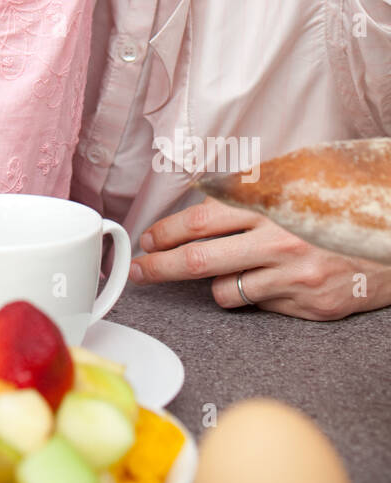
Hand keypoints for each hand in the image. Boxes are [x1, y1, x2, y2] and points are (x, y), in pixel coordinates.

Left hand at [128, 196, 390, 319]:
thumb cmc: (342, 201)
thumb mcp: (297, 177)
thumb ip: (252, 187)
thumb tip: (203, 194)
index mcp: (271, 202)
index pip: (201, 220)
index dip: (167, 232)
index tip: (148, 240)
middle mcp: (279, 240)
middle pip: (201, 259)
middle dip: (161, 268)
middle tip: (140, 272)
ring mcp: (294, 277)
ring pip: (227, 291)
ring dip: (216, 282)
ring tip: (230, 269)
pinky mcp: (310, 306)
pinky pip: (260, 305)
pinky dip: (255, 294)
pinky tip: (271, 279)